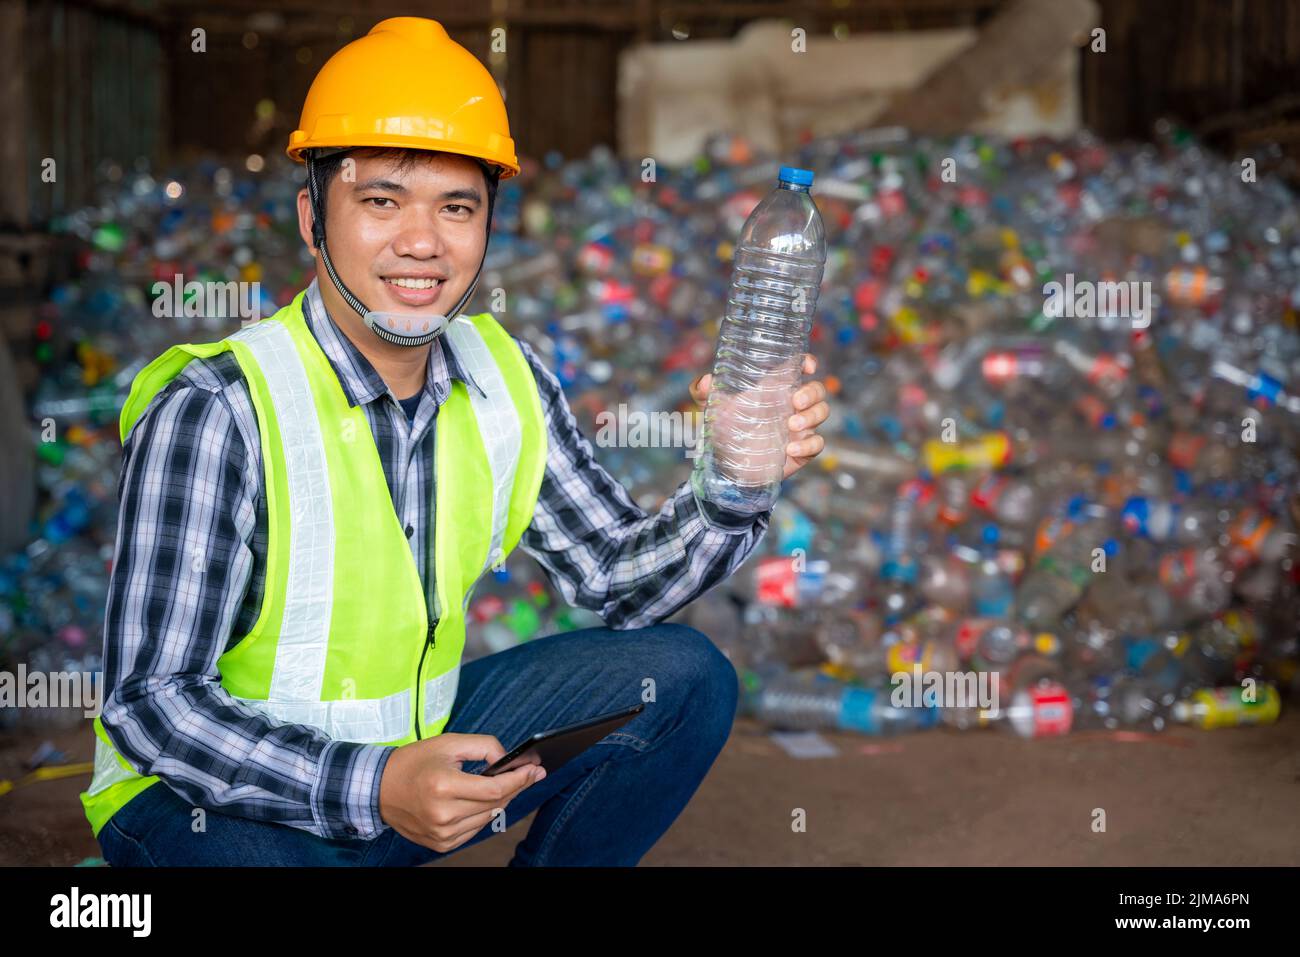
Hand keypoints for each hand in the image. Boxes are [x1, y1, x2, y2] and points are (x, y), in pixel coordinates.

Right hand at [378, 733, 544, 852]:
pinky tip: (485, 800)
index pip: (494, 788)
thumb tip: (509, 760)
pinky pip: (475, 829)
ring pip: (488, 818)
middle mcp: (443, 814)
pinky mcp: (441, 844)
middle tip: (531, 774)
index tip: (535, 770)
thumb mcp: (449, 743)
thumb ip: (484, 746)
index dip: (519, 779)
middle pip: (495, 804)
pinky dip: (484, 814)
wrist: (380, 789)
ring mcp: (441, 833)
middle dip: (516, 787)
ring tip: (509, 784)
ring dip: (501, 800)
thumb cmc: (414, 762)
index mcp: (443, 786)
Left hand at [689, 353, 828, 479]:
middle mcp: (791, 406)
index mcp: (775, 390)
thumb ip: (703, 393)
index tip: (809, 366)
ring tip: (791, 424)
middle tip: (795, 401)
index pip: (799, 369)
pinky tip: (790, 448)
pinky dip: (809, 445)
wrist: (728, 466)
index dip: (808, 362)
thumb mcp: (712, 410)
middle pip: (817, 390)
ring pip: (822, 413)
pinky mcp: (802, 450)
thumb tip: (705, 382)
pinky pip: (818, 444)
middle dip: (812, 392)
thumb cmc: (725, 430)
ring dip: (811, 416)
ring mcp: (799, 428)